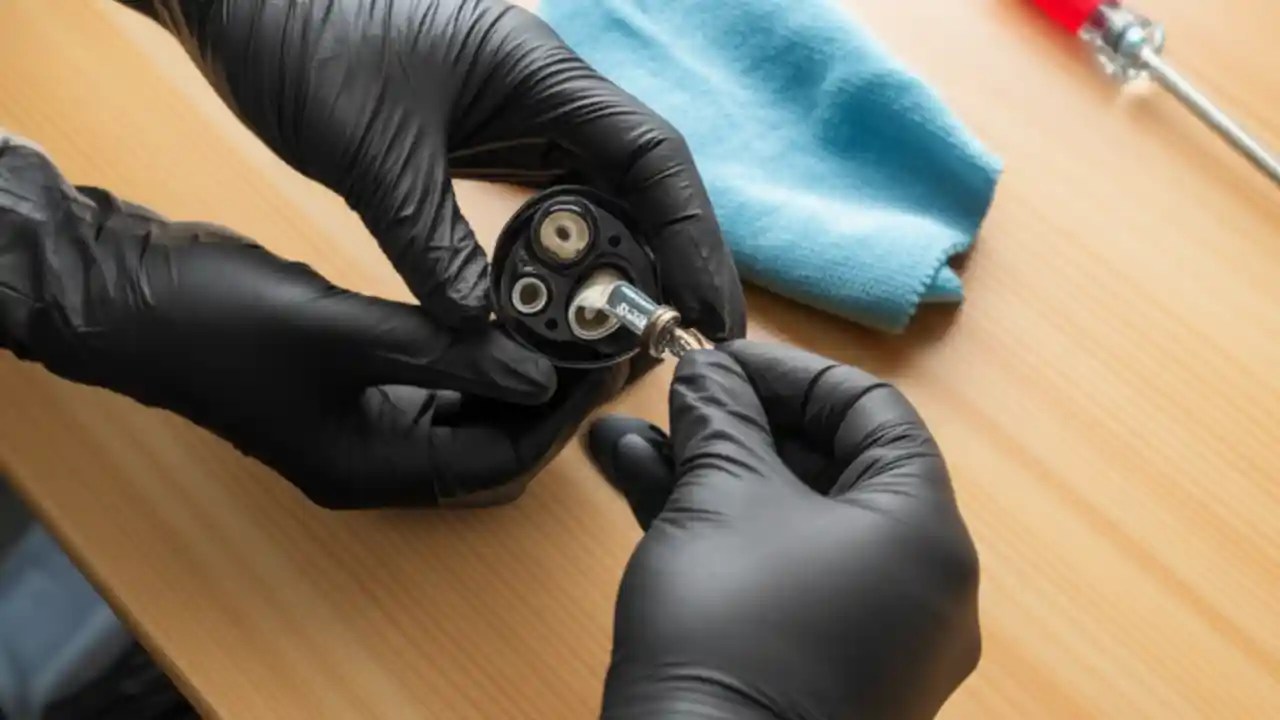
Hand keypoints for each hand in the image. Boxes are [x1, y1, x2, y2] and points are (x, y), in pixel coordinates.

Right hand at [0, 135, 618, 508]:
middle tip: (597, 350)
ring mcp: (364, 427)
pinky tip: (510, 322)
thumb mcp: (344, 331)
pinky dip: (480, 363)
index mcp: (369, 469)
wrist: (128, 292)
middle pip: (491, 450)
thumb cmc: (220, 319)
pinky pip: (441, 391)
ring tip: (568, 332)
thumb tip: (538, 371)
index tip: (599, 369)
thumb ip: (446, 350)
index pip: (495, 463)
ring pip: (470, 421)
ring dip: (518, 383)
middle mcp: (374, 461)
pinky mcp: (357, 390)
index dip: (555, 420)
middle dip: (547, 405)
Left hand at [121, 0, 745, 339]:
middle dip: (664, 262)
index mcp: (542, 74)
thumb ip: (435, 248)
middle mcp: (548, 93)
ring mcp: (520, 114)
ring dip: (613, 264)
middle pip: (641, 183)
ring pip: (599, 197)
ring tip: (622, 335)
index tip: (712, 309)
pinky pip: (549, 202)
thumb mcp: (373, 155)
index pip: (653, 157)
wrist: (238, 1)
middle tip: (671, 339)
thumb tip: (487, 335)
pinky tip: (558, 301)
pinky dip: (560, 255)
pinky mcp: (488, 137)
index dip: (695, 237)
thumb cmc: (300, 39)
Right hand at [587, 342, 980, 718]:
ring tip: (629, 440)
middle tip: (677, 401)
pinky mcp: (819, 670)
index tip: (722, 360)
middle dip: (737, 425)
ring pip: (789, 523)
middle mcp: (916, 586)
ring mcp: (870, 636)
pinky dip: (721, 532)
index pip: (874, 412)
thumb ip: (719, 418)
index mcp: (923, 532)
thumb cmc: (732, 630)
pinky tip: (640, 486)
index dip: (792, 373)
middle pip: (830, 467)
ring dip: (710, 474)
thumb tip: (705, 373)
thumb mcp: (720, 498)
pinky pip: (778, 575)